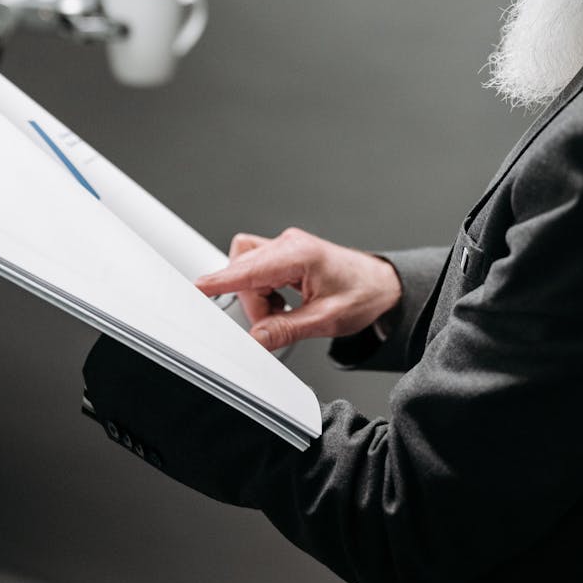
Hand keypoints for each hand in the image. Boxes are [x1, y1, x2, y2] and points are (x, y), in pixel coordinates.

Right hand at [195, 227, 401, 351]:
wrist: (383, 285)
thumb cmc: (364, 294)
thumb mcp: (327, 319)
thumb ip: (287, 329)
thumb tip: (257, 338)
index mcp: (300, 255)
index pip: (250, 268)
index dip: (222, 279)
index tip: (199, 288)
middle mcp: (289, 244)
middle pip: (244, 270)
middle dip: (253, 302)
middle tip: (275, 323)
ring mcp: (286, 247)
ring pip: (248, 270)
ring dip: (257, 296)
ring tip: (283, 312)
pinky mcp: (285, 254)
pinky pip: (258, 270)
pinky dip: (263, 291)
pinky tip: (284, 303)